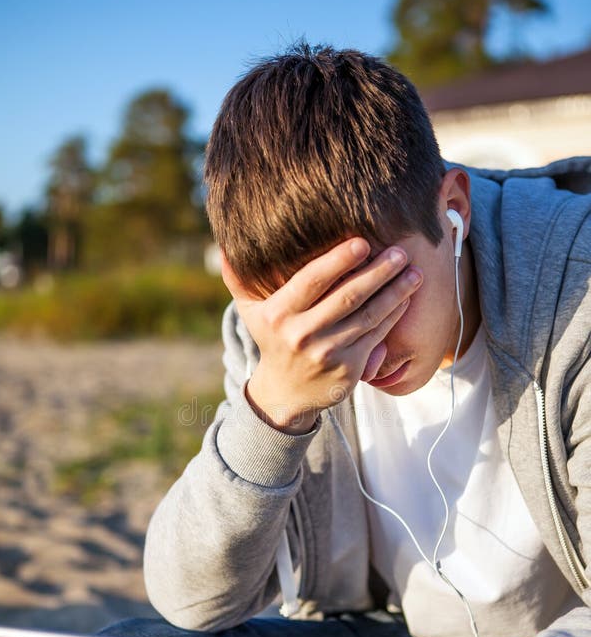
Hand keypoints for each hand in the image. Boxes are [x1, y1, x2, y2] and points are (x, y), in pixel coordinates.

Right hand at [222, 238, 421, 432]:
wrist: (285, 394)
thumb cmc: (272, 340)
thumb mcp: (250, 312)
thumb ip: (238, 278)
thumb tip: (223, 246)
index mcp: (279, 315)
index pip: (312, 281)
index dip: (339, 261)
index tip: (363, 242)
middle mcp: (302, 335)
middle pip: (347, 297)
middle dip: (378, 272)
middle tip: (400, 252)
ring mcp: (327, 354)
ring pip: (368, 316)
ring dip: (395, 292)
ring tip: (413, 272)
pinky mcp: (349, 369)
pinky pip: (376, 336)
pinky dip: (394, 315)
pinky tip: (406, 298)